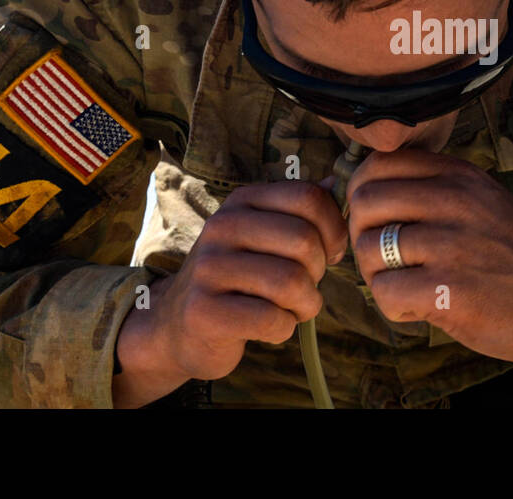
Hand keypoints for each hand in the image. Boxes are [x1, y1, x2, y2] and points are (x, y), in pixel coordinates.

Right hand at [113, 180, 345, 405]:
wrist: (178, 324)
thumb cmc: (237, 278)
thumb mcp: (263, 236)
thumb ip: (298, 212)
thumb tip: (335, 185)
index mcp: (241, 201)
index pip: (307, 197)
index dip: (334, 229)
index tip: (330, 252)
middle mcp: (221, 227)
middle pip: (304, 240)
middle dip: (319, 272)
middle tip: (306, 286)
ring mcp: (209, 268)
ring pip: (291, 282)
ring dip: (306, 304)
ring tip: (293, 308)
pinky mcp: (204, 311)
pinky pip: (272, 319)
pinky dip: (284, 328)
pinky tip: (271, 326)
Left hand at [345, 150, 512, 364]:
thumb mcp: (482, 200)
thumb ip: (433, 188)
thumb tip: (364, 188)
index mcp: (458, 176)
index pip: (379, 164)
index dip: (363, 194)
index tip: (376, 221)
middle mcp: (453, 202)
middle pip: (364, 202)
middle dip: (361, 235)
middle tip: (384, 260)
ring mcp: (450, 245)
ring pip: (367, 249)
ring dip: (376, 275)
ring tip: (405, 285)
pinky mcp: (448, 289)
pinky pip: (384, 292)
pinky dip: (394, 306)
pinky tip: (420, 308)